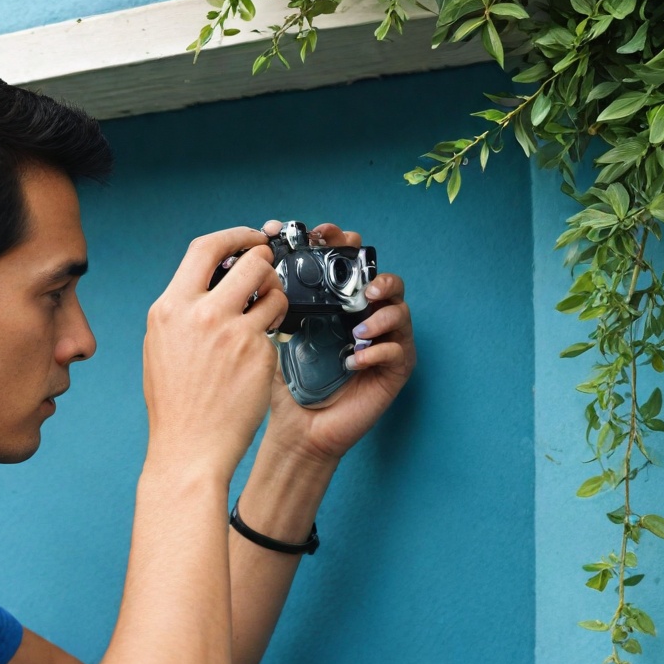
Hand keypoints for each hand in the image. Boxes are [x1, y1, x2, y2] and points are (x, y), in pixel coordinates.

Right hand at [142, 228, 287, 486]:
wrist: (189, 449)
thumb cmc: (176, 402)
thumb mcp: (163, 344)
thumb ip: (185, 309)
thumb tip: (215, 280)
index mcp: (170, 308)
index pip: (205, 248)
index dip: (234, 236)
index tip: (251, 238)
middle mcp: (200, 314)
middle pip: (249, 261)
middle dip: (265, 261)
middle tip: (270, 270)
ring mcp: (233, 333)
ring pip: (272, 292)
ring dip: (276, 296)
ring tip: (268, 314)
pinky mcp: (259, 353)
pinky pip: (276, 329)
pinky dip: (273, 335)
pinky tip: (258, 356)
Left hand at [263, 222, 415, 465]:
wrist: (297, 430)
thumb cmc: (288, 382)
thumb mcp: (279, 334)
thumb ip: (278, 301)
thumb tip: (263, 263)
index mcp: (342, 305)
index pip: (351, 264)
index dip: (342, 243)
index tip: (325, 234)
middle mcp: (368, 319)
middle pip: (387, 281)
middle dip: (377, 275)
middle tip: (363, 285)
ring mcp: (385, 344)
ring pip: (401, 312)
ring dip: (382, 314)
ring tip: (358, 327)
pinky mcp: (394, 372)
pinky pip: (399, 351)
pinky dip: (378, 351)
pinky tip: (353, 360)